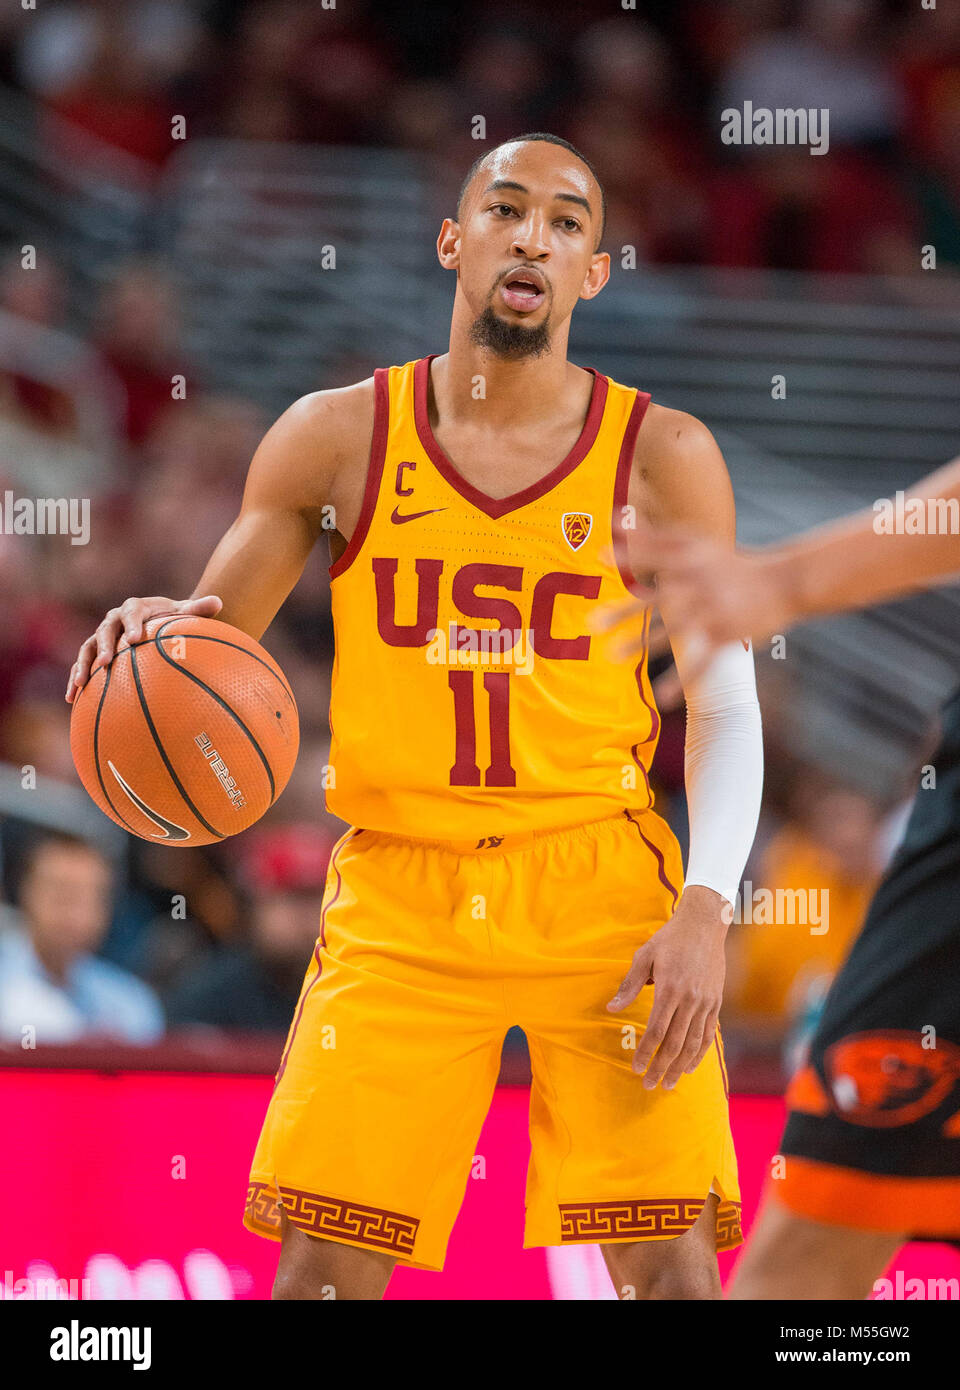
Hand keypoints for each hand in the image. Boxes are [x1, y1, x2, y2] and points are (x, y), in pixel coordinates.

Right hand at [65, 594, 222, 702]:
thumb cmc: (171, 617)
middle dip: (103, 646)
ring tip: (80, 684)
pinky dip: (76, 680)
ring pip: (87, 649)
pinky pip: (82, 665)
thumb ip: (198, 609)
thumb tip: (218, 602)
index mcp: (134, 608)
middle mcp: (113, 620)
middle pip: (104, 631)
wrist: (155, 619)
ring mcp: (101, 636)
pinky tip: (71, 699)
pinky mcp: (94, 652)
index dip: (131, 625)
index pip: (131, 614)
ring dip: (82, 665)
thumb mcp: (184, 612)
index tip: (135, 639)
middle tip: (105, 663)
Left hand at [594, 526, 799, 704]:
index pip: (657, 557)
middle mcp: (701, 585)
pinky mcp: (727, 636)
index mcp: (693, 562)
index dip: (630, 556)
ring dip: (643, 643)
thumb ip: (654, 535)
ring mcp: (714, 612)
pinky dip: (681, 680)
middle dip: (625, 612)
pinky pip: (701, 662)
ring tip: (613, 655)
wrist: (783, 582)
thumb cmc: (730, 562)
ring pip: (674, 631)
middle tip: (592, 624)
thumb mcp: (696, 543)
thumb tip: (613, 519)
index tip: (600, 557)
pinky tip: (662, 698)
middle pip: (659, 600)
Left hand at [607, 885, 727, 1089]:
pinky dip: (699, 1053)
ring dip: (680, 1067)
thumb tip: (612, 1009)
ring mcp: (706, 1002)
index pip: (656, 1031)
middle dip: (660, 1067)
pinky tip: (689, 1066)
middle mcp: (690, 1000)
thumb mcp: (644, 957)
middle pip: (674, 1043)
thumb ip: (629, 985)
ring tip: (668, 1083)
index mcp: (669, 989)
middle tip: (649, 1085)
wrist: (704, 924)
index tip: (635, 1068)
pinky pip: (708, 1034)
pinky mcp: (716, 1002)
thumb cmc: (669, 939)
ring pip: (693, 1044)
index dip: (645, 1053)